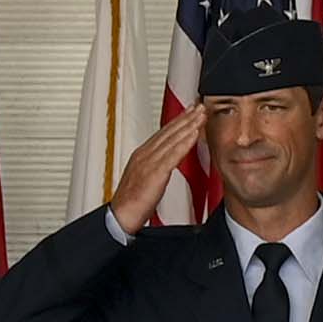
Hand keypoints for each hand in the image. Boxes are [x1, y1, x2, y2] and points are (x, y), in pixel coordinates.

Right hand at [106, 104, 205, 226]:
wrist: (120, 216)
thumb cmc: (131, 202)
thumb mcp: (144, 179)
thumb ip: (155, 167)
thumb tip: (164, 164)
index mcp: (142, 155)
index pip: (163, 133)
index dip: (177, 121)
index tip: (189, 111)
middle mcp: (145, 154)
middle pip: (169, 132)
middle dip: (186, 117)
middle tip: (199, 106)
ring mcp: (150, 162)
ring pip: (173, 139)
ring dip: (189, 125)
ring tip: (201, 115)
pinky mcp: (155, 173)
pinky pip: (173, 154)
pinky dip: (185, 142)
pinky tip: (194, 133)